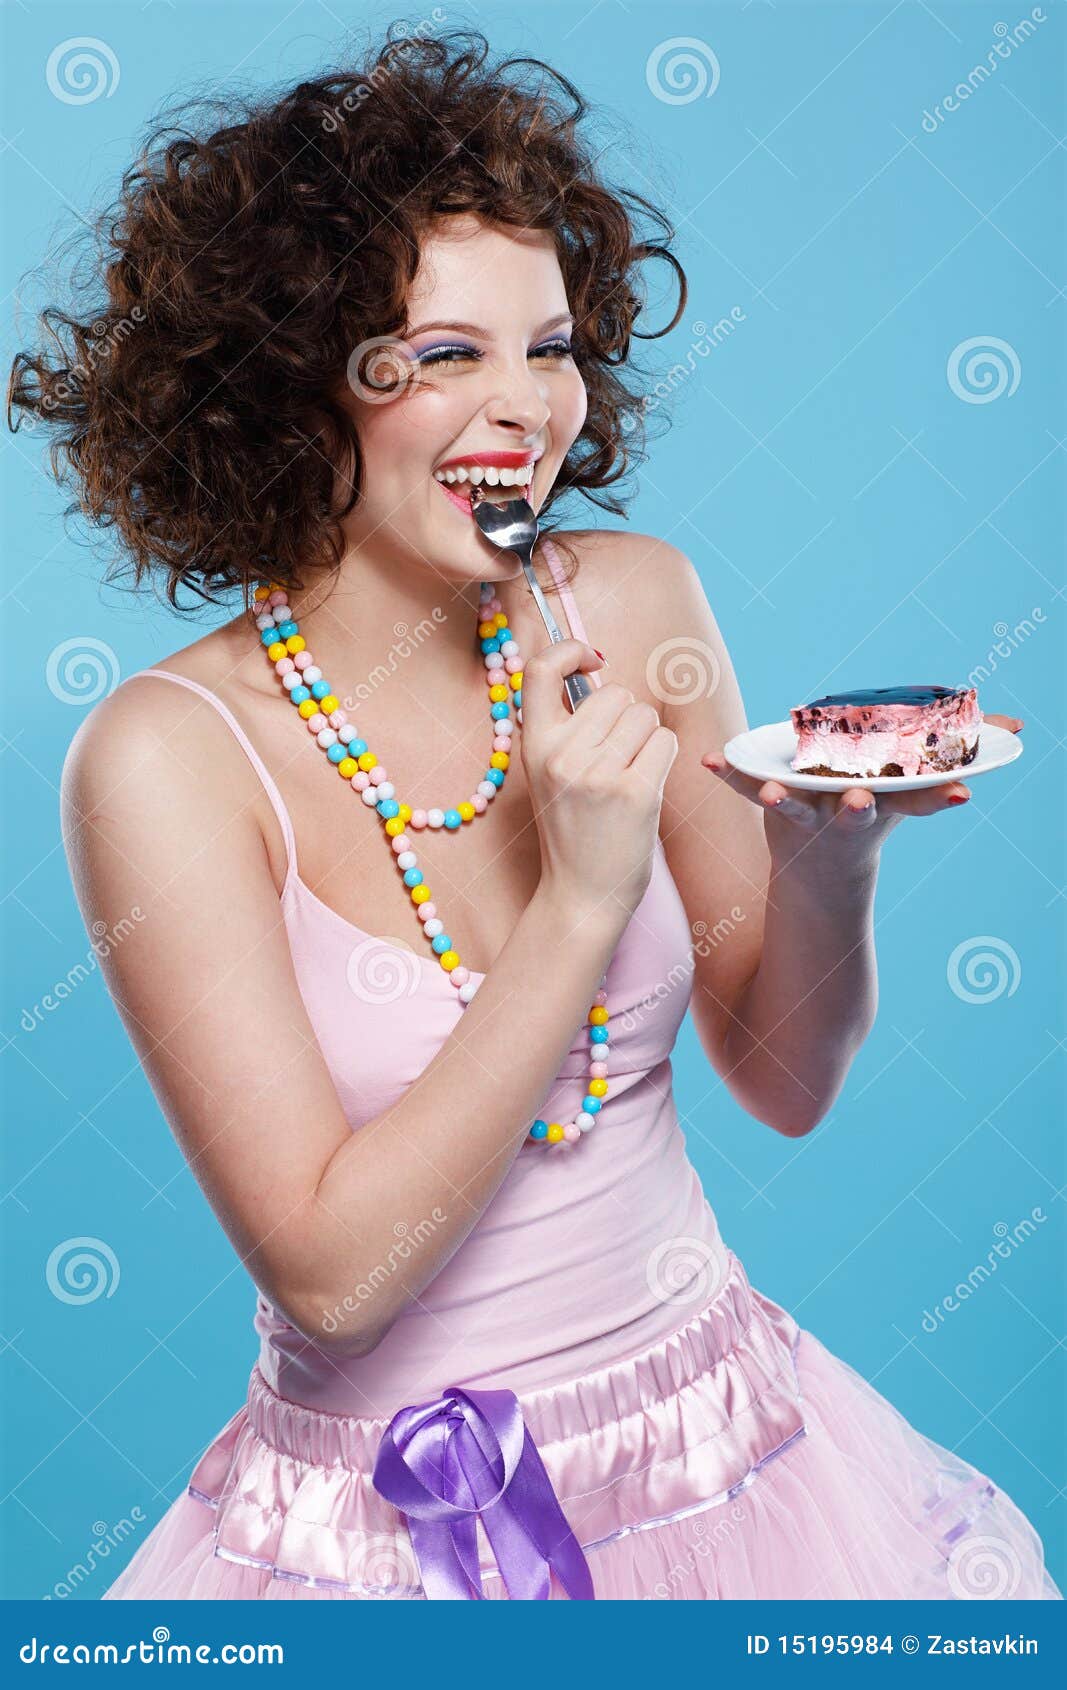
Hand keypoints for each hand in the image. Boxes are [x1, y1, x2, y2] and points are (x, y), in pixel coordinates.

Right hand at [522, 639, 677, 920]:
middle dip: (625, 718)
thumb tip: (595, 670)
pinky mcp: (633, 792)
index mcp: (533, 746)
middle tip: (614, 759)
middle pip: (616, 694)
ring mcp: (597, 774)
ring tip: (628, 776)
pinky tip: (645, 786)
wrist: (581, 897)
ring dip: (646, 739)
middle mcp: (560, 755)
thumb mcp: (549, 773)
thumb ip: (565, 726)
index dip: (569, 649)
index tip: (592, 662)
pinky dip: (662, 758)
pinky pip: (664, 741)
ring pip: (644, 716)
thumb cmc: (572, 831)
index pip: (539, 668)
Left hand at [701, 714, 1022, 861]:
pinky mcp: (773, 811)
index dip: (942, 796)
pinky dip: (729, 775)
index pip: (919, 800)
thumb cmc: (871, 814)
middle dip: (858, 808)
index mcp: (887, 804)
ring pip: (796, 809)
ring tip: (772, 792)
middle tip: (860, 801)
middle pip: (856, 812)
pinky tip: (707, 760)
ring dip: (784, 801)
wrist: (821, 873)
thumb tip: (1018, 727)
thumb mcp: (912, 795)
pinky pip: (746, 789)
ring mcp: (809, 817)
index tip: (963, 793)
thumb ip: (955, 763)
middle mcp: (848, 814)